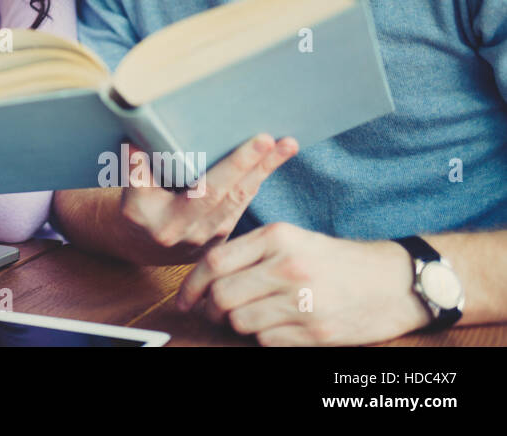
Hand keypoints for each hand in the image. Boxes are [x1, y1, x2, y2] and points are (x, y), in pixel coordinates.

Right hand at [117, 133, 298, 263]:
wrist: (142, 247)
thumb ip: (135, 170)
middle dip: (253, 164)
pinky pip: (240, 205)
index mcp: (161, 219)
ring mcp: (208, 239)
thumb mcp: (129, 191)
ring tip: (287, 145)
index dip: (232, 165)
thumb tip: (137, 143)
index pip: (204, 190)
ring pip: (240, 199)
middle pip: (227, 193)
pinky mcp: (221, 239)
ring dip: (264, 171)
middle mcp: (187, 233)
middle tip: (276, 140)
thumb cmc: (135, 208)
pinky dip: (255, 181)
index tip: (257, 140)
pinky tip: (272, 161)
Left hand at [176, 222, 431, 344]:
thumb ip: (250, 251)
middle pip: (222, 295)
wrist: (394, 282)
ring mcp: (303, 301)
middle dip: (208, 309)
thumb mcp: (293, 239)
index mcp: (277, 238)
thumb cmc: (335, 260)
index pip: (214, 262)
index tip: (184, 299)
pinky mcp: (317, 331)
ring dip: (236, 324)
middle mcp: (288, 267)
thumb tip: (205, 275)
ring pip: (240, 322)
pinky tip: (274, 326)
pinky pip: (267, 340)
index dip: (191, 284)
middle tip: (210, 313)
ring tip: (246, 317)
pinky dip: (262, 336)